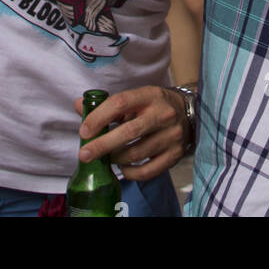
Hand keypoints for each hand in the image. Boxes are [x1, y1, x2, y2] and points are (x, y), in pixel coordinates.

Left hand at [74, 85, 188, 180]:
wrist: (189, 113)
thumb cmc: (154, 106)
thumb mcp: (136, 98)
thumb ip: (108, 104)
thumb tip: (78, 106)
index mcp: (150, 95)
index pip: (121, 103)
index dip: (100, 117)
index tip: (84, 130)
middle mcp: (163, 114)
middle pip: (129, 132)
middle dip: (102, 145)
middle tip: (84, 154)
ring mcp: (171, 135)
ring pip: (136, 153)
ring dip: (115, 158)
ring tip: (107, 158)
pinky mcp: (175, 155)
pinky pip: (147, 171)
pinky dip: (131, 172)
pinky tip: (123, 167)